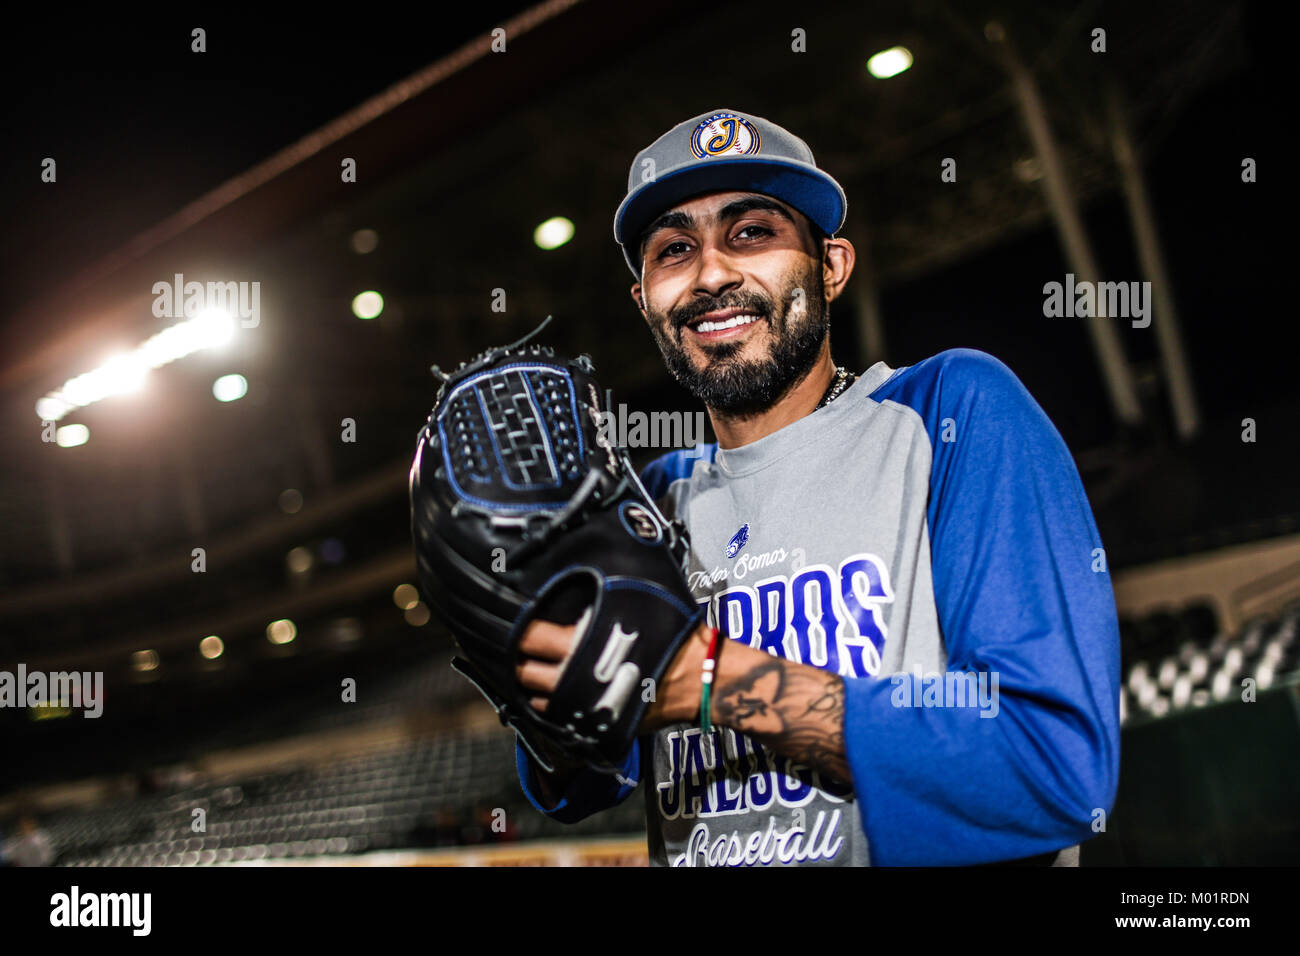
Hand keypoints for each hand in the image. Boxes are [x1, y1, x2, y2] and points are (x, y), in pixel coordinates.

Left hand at [515, 618, 714, 732]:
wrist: (700, 678)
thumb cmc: (672, 636)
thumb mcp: (635, 604)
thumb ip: (602, 599)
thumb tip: (578, 584)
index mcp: (582, 643)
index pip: (532, 637)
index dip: (518, 630)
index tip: (513, 623)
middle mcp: (575, 676)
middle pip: (526, 672)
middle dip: (517, 660)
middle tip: (517, 650)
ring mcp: (583, 706)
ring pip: (537, 700)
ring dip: (530, 686)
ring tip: (532, 672)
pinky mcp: (594, 726)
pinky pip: (556, 721)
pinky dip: (547, 709)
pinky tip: (550, 697)